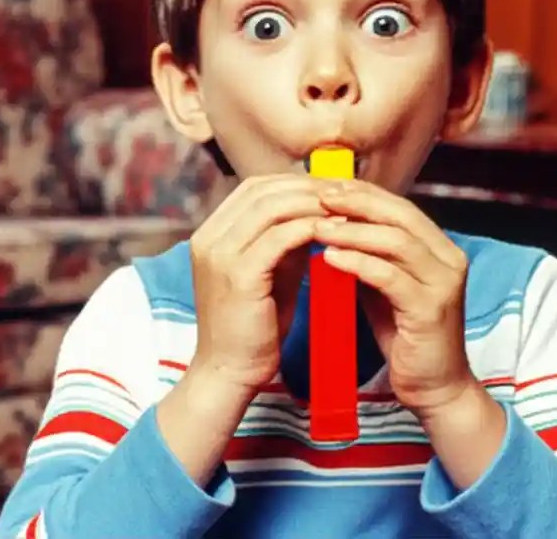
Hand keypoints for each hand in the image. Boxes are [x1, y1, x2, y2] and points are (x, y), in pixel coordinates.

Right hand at [188, 174, 325, 394]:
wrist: (231, 373)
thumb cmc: (255, 328)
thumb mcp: (270, 273)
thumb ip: (285, 241)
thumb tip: (318, 213)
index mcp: (212, 234)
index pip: (255, 188)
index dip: (295, 183)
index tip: (332, 190)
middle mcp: (209, 237)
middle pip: (263, 189)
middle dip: (307, 187)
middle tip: (346, 193)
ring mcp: (220, 254)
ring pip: (271, 206)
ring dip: (312, 203)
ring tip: (346, 208)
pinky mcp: (238, 275)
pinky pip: (279, 236)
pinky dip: (310, 228)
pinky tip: (335, 231)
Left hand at [314, 180, 477, 417]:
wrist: (433, 386)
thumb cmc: (406, 335)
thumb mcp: (385, 286)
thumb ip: (369, 256)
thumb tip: (330, 224)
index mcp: (439, 248)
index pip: (399, 207)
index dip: (363, 194)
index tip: (325, 187)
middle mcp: (449, 259)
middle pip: (400, 215)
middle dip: (357, 202)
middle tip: (319, 196)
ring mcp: (444, 283)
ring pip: (396, 241)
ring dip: (353, 231)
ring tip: (318, 226)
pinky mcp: (432, 310)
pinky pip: (391, 277)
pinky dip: (359, 263)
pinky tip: (330, 258)